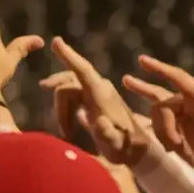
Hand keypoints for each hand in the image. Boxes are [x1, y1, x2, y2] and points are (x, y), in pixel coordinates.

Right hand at [39, 38, 149, 165]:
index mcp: (102, 95)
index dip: (68, 56)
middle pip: (67, 83)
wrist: (137, 151)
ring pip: (68, 90)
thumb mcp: (116, 146)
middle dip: (59, 106)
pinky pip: (72, 95)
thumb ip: (108, 135)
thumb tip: (98, 121)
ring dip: (63, 111)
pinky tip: (69, 128)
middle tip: (65, 133)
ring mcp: (97, 92)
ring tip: (68, 134)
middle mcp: (100, 88)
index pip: (82, 70)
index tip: (56, 41)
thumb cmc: (126, 149)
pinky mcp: (95, 99)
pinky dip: (66, 111)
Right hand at [123, 56, 193, 179]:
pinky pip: (160, 123)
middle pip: (161, 97)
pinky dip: (160, 133)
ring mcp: (184, 114)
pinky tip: (164, 143)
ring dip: (163, 132)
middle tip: (130, 84)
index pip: (177, 78)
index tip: (141, 60)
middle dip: (150, 101)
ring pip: (158, 113)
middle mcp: (191, 102)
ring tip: (176, 149)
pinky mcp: (180, 126)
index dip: (159, 68)